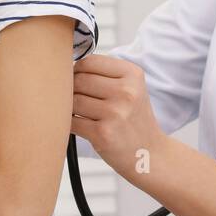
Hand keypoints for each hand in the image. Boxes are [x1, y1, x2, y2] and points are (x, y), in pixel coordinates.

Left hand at [71, 55, 165, 178]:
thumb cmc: (134, 119)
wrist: (150, 153)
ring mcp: (115, 113)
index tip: (80, 81)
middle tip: (80, 100)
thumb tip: (65, 67)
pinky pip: (72, 122)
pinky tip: (81, 127)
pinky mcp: (103, 134)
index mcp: (133, 74)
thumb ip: (104, 75)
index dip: (78, 71)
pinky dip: (71, 124)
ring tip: (82, 114)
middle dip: (72, 90)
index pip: (90, 61)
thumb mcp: (131, 88)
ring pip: (74, 101)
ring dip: (71, 108)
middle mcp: (126, 91)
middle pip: (79, 80)